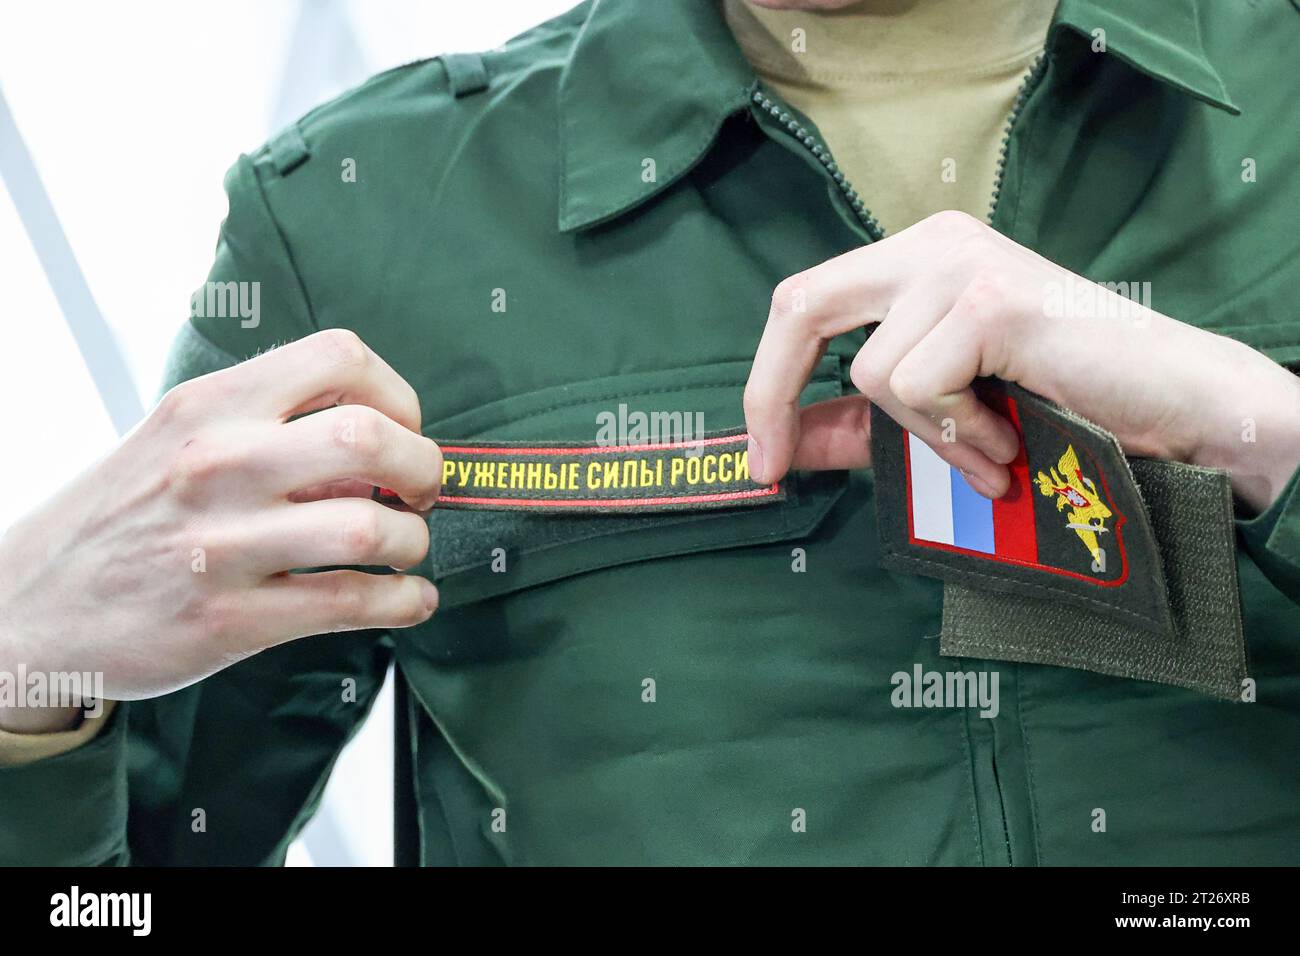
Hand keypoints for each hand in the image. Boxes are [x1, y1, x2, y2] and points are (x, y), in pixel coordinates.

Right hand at [0, 329, 441, 731]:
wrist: (25, 606)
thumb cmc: (123, 515)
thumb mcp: (178, 439)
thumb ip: (268, 427)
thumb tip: (378, 439)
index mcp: (211, 404)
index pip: (340, 358)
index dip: (398, 395)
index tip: (403, 429)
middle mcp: (217, 463)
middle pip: (369, 438)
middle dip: (423, 467)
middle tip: (420, 491)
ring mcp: (221, 544)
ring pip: (369, 528)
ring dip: (412, 540)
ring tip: (404, 547)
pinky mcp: (229, 619)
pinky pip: (350, 603)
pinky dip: (403, 601)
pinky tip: (408, 598)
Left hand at [743, 211, 1299, 511]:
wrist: (1175, 407)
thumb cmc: (1063, 405)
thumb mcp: (939, 414)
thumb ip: (860, 424)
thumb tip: (784, 445)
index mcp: (915, 258)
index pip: (805, 302)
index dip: (766, 382)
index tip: (760, 458)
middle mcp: (933, 242)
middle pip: (802, 305)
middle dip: (772, 394)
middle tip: (775, 468)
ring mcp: (963, 264)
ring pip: (873, 374)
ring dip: (929, 437)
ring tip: (993, 448)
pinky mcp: (992, 299)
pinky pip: (921, 389)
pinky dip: (961, 436)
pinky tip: (1013, 437)